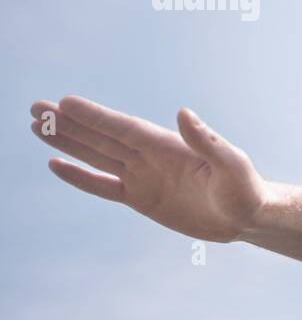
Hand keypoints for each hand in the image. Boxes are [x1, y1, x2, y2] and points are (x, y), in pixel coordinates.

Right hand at [30, 96, 268, 242]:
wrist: (247, 216)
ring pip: (97, 156)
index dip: (95, 117)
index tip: (64, 102)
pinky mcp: (141, 198)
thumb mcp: (231, 165)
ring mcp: (143, 176)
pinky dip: (80, 176)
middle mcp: (150, 157)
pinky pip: (104, 185)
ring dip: (68, 142)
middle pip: (102, 137)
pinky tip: (57, 164)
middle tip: (36, 107)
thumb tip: (184, 113)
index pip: (123, 128)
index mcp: (168, 145)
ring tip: (38, 127)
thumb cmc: (245, 189)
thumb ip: (207, 141)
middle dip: (70, 124)